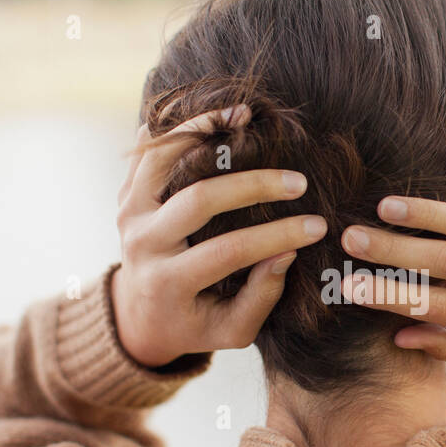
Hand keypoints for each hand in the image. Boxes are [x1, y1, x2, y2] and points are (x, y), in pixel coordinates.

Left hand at [111, 105, 326, 367]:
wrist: (140, 315)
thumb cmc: (195, 325)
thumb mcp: (230, 331)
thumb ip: (260, 298)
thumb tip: (287, 252)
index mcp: (167, 283)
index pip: (228, 252)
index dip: (276, 236)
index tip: (318, 228)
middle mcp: (142, 245)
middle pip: (197, 201)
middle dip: (254, 186)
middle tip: (299, 182)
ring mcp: (129, 214)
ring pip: (162, 160)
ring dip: (204, 131)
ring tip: (247, 116)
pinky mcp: (127, 194)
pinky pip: (150, 151)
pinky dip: (182, 127)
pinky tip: (220, 115)